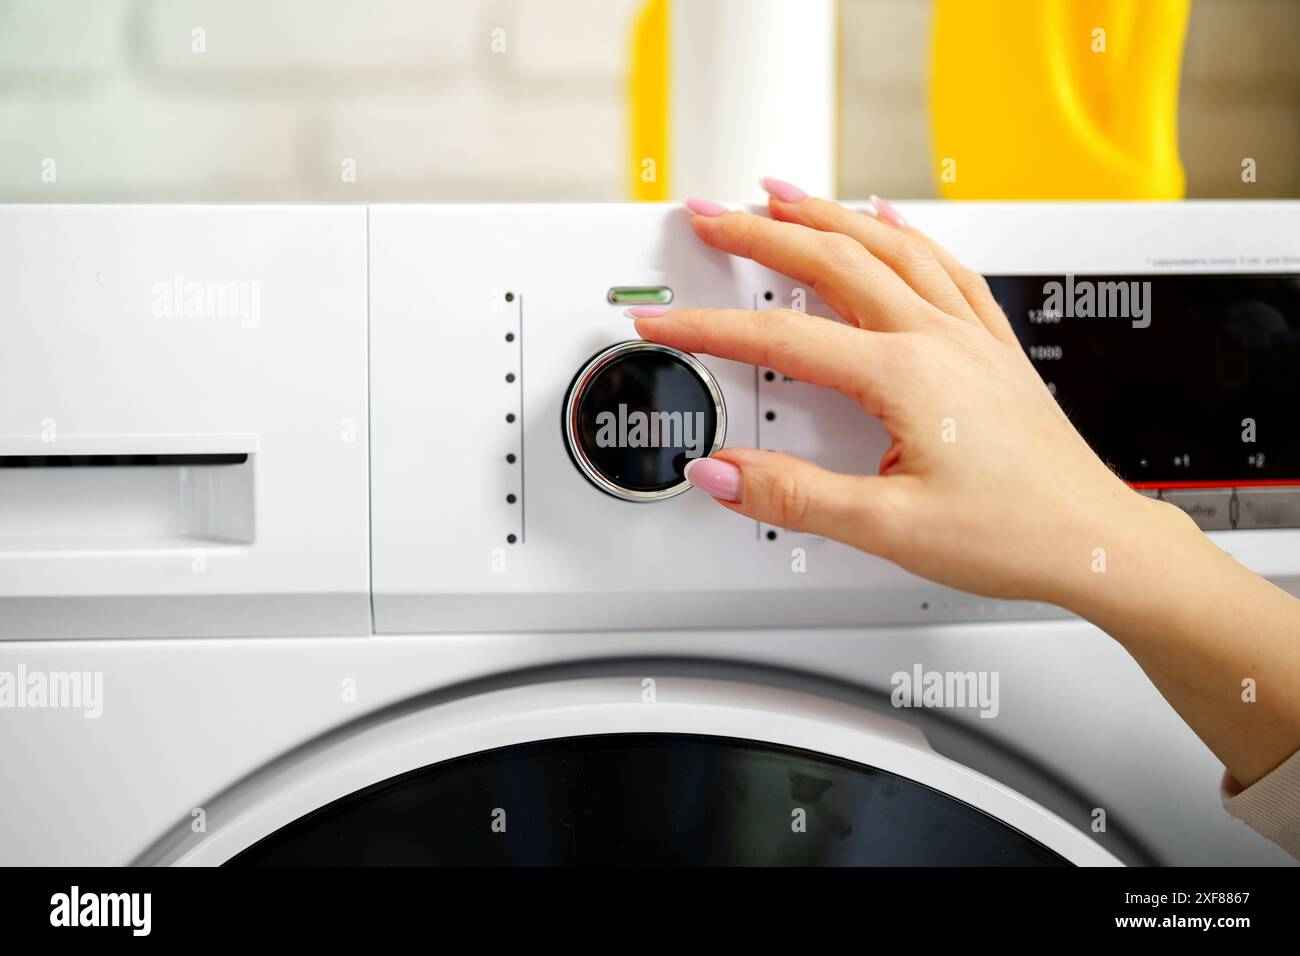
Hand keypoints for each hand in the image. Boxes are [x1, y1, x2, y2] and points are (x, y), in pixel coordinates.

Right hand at [633, 186, 1171, 607]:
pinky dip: (905, 235)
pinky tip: (891, 222)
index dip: (710, 328)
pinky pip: (945, 268)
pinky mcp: (990, 350)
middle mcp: (938, 340)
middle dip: (760, 231)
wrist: (1094, 540)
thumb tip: (723, 472)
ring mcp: (968, 338)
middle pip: (833, 261)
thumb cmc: (1012, 532)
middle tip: (710, 213)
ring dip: (827, 214)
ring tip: (781, 194)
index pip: (782, 339)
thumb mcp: (889, 527)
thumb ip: (796, 496)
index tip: (664, 319)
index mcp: (906, 376)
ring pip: (888, 248)